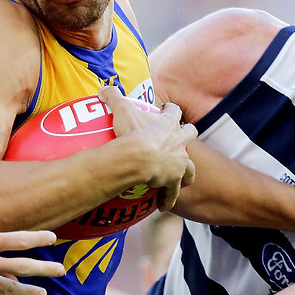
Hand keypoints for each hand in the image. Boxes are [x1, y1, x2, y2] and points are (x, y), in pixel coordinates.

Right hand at [100, 86, 196, 210]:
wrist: (140, 157)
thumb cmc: (133, 132)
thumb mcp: (121, 109)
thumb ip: (113, 97)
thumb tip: (103, 88)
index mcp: (169, 123)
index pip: (175, 112)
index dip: (171, 110)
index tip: (168, 109)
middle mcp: (179, 141)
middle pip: (191, 134)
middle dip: (187, 134)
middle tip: (178, 139)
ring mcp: (178, 162)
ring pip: (190, 167)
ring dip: (187, 171)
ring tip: (182, 176)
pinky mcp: (173, 180)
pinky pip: (173, 192)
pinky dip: (169, 199)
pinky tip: (164, 206)